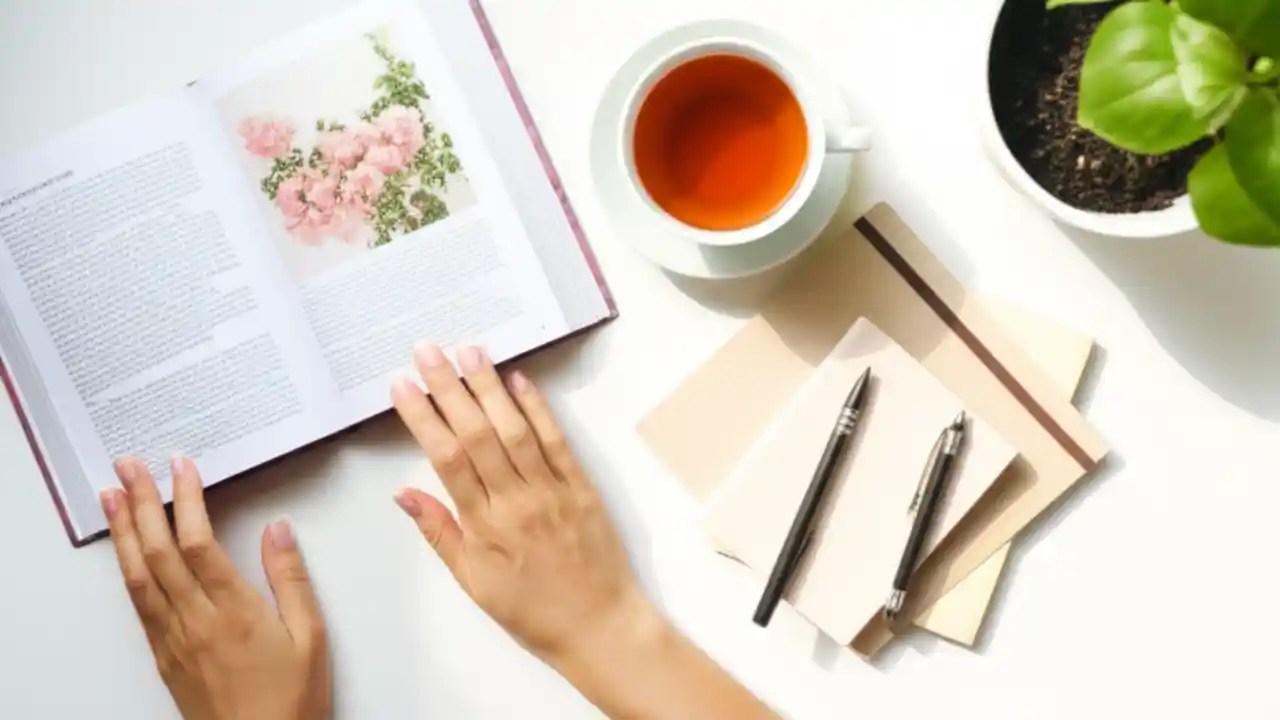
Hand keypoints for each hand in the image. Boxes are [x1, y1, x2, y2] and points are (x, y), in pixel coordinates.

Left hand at [100, 456, 330, 719]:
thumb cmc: (290, 703)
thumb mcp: (310, 638)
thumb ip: (292, 580)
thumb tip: (278, 530)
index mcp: (235, 613)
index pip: (199, 543)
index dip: (185, 500)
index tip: (181, 466)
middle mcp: (196, 623)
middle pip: (159, 553)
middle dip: (140, 503)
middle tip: (128, 465)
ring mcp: (174, 641)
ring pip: (139, 577)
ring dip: (122, 532)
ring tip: (110, 497)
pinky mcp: (165, 658)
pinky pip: (139, 605)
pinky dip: (127, 570)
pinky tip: (125, 554)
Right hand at [391, 345, 777, 718]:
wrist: (600, 626)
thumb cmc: (533, 610)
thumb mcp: (474, 583)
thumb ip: (440, 533)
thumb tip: (404, 494)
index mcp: (485, 526)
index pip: (446, 459)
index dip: (423, 418)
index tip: (402, 386)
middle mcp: (516, 501)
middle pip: (476, 434)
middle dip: (449, 388)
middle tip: (427, 350)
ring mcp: (551, 490)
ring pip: (515, 429)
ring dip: (490, 387)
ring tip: (469, 351)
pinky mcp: (581, 486)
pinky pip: (556, 440)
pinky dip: (538, 408)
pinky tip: (519, 381)